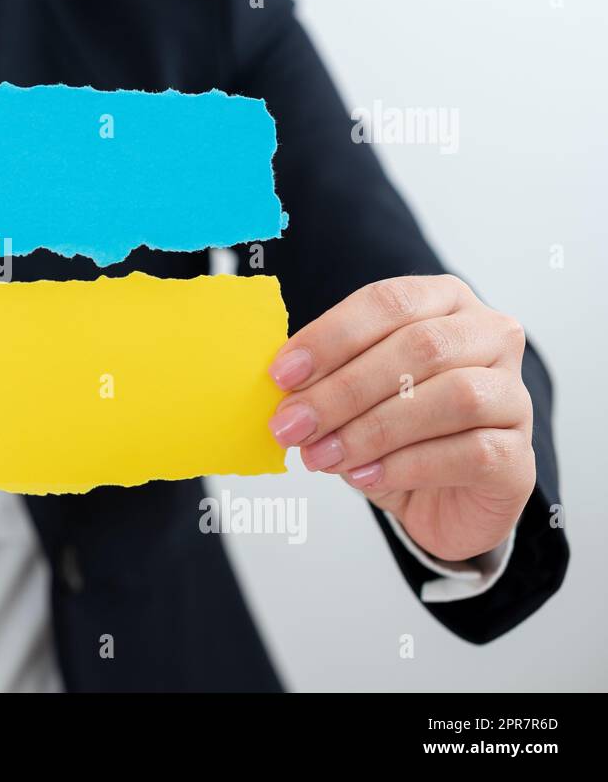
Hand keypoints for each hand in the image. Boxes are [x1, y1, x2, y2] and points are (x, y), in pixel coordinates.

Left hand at [266, 275, 534, 561]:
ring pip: (452, 396)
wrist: (440, 500)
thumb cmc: (393, 433)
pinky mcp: (520, 456)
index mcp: (443, 302)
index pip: (389, 302)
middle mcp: (488, 337)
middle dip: (343, 389)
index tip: (282, 374)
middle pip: (419, 347)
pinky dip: (408, 465)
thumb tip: (280, 385)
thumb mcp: (350, 395)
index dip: (332, 336)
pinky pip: (471, 451)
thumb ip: (323, 378)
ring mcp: (513, 395)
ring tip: (321, 456)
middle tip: (292, 425)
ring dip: (373, 429)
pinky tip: (365, 477)